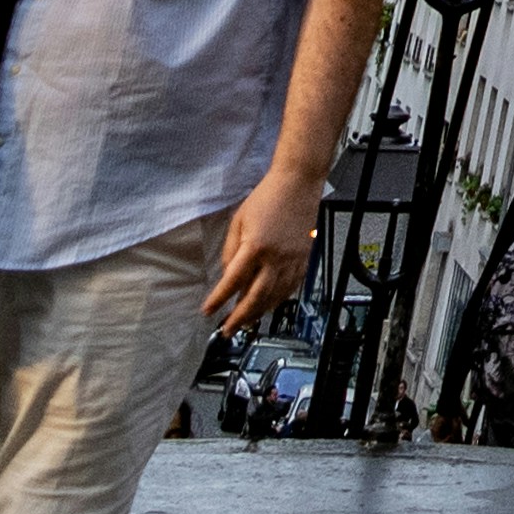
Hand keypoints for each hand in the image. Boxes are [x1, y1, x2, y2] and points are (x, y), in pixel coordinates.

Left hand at [212, 158, 326, 332]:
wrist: (298, 183)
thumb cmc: (266, 197)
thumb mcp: (238, 221)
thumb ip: (231, 251)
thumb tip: (229, 275)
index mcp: (255, 246)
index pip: (233, 281)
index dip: (219, 299)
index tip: (209, 311)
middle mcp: (275, 257)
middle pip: (256, 296)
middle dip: (240, 317)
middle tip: (228, 329)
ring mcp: (292, 260)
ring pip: (275, 296)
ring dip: (259, 313)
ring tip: (246, 322)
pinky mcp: (304, 259)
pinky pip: (292, 287)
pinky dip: (279, 300)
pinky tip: (269, 306)